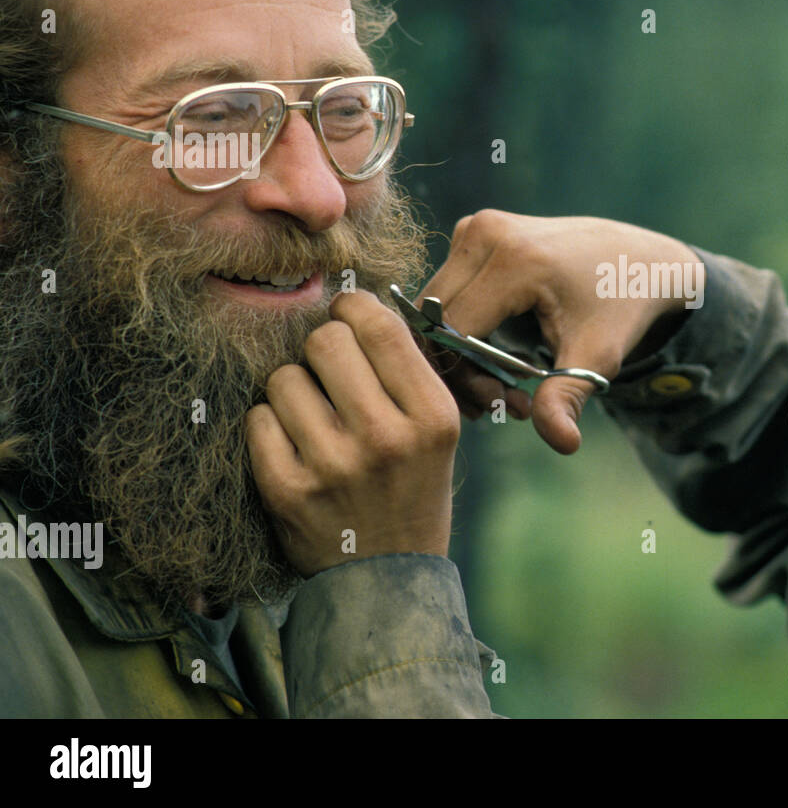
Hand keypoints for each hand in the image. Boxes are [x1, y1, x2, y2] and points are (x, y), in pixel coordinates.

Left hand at [246, 289, 459, 573]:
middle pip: (325, 342)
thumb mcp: (436, 430)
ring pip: (284, 378)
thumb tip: (356, 304)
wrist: (388, 577)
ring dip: (294, 389)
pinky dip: (271, 426)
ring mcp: (333, 466)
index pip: (380, 327)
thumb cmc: (412, 487)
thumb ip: (405, 370)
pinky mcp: (287, 490)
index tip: (346, 313)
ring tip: (314, 417)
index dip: (354, 307)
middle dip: (322, 347)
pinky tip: (294, 446)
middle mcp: (386, 438)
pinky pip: (258, 419)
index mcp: (432, 417)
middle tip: (329, 369)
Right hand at [423, 210, 702, 453]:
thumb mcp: (598, 356)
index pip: (452, 332)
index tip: (507, 404)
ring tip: (507, 384)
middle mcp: (484, 232)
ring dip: (458, 354)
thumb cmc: (619, 306)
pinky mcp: (472, 231)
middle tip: (505, 402)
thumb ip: (567, 398)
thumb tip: (562, 444)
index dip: (469, 379)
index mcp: (514, 259)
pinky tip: (498, 356)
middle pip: (435, 320)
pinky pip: (445, 293)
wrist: (635, 258)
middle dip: (461, 372)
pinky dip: (460, 329)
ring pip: (433, 309)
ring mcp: (475, 227)